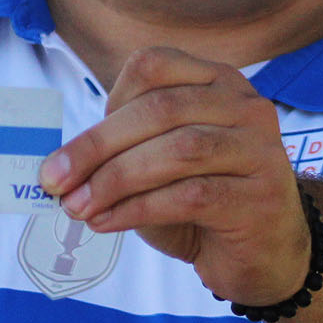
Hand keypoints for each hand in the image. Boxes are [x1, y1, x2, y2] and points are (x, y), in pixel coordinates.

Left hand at [39, 47, 310, 306]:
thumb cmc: (202, 203)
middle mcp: (246, 105)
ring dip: (116, 180)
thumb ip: (120, 150)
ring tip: (80, 207)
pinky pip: (192, 195)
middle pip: (161, 108)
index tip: (66, 155)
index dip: (104, 107)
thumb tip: (58, 165)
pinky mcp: (262, 197)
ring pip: (179, 150)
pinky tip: (110, 222)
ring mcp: (261, 150)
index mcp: (215, 81)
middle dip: (97, 147)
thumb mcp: (157, 164)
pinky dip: (140, 209)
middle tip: (56, 183)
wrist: (266, 255)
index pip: (153, 67)